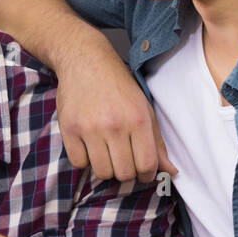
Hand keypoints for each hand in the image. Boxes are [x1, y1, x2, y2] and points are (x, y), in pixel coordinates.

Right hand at [54, 47, 176, 182]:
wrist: (85, 62)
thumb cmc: (118, 86)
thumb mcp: (144, 109)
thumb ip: (156, 142)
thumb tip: (170, 172)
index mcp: (138, 119)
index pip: (147, 165)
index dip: (147, 174)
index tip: (143, 170)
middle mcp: (114, 125)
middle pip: (124, 173)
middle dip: (126, 171)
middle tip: (123, 159)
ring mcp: (89, 128)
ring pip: (101, 172)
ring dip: (106, 167)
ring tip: (106, 152)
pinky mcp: (68, 129)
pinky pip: (78, 163)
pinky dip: (85, 160)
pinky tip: (89, 146)